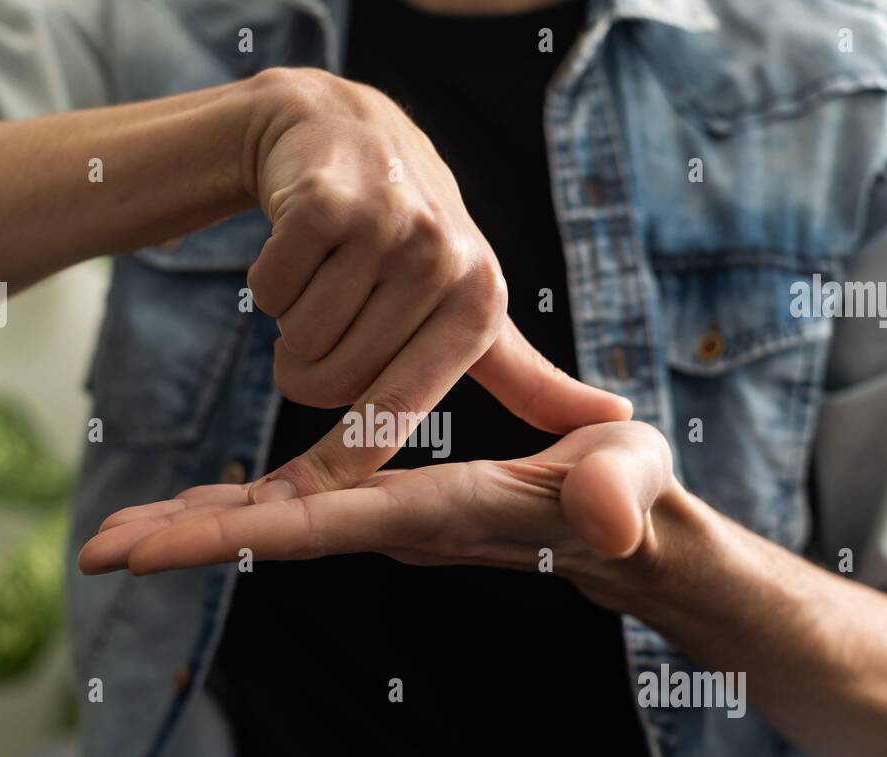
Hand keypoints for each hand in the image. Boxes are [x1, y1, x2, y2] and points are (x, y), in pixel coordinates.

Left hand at [78, 420, 679, 610]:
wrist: (623, 525)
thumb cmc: (631, 496)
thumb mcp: (633, 479)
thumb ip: (619, 493)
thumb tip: (607, 518)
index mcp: (434, 510)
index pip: (321, 524)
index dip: (234, 533)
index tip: (151, 548)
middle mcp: (394, 523)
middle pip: (274, 534)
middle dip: (185, 542)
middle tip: (92, 552)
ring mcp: (387, 516)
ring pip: (278, 521)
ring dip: (198, 524)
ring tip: (118, 533)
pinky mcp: (391, 502)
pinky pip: (302, 506)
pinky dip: (242, 507)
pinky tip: (199, 504)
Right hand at [240, 68, 630, 500]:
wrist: (352, 135)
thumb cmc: (416, 243)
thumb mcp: (477, 307)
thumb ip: (532, 375)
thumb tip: (619, 414)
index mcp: (479, 304)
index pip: (397, 405)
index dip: (346, 453)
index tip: (305, 491)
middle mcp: (441, 263)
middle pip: (331, 382)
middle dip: (308, 369)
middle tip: (326, 326)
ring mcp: (385, 227)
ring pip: (296, 338)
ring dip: (289, 323)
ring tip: (322, 281)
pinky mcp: (325, 201)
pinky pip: (268, 290)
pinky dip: (267, 282)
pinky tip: (299, 248)